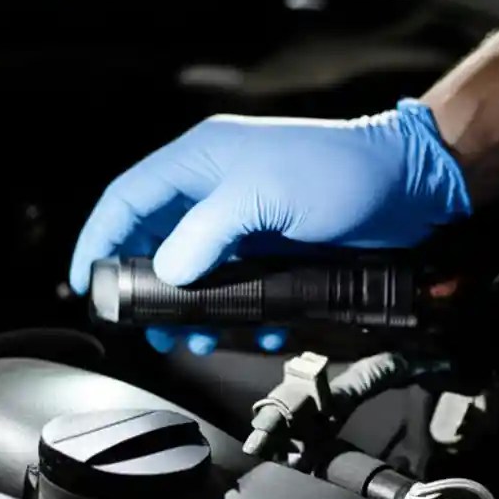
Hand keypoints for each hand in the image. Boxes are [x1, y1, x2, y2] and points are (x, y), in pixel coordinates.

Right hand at [69, 99, 469, 352]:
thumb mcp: (263, 196)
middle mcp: (216, 186)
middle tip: (150, 326)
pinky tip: (253, 328)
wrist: (409, 183)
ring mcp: (246, 216)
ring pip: (197, 267)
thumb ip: (207, 234)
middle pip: (157, 239)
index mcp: (201, 160)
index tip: (89, 282)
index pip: (128, 198)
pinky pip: (239, 281)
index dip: (102, 239)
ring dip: (194, 307)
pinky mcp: (274, 243)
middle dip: (149, 287)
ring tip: (198, 337)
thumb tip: (170, 272)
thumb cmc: (341, 172)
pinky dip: (239, 308)